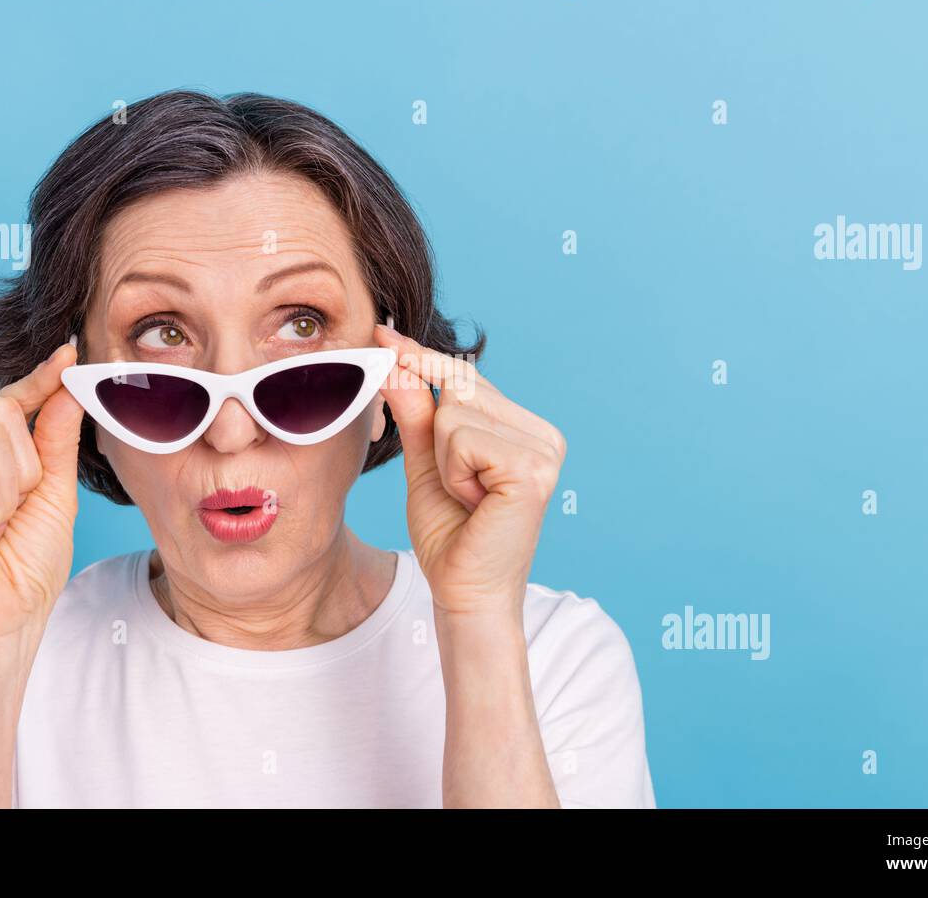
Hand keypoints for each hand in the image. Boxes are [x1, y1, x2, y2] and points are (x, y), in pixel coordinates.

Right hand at [0, 341, 84, 648]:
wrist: (7, 620)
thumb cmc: (27, 566)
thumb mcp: (54, 493)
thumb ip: (56, 440)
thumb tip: (68, 383)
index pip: (6, 405)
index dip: (39, 381)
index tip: (68, 350)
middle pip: (0, 415)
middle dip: (28, 468)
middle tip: (13, 514)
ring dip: (11, 492)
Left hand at [373, 323, 566, 618]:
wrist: (464, 593)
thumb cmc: (450, 536)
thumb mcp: (425, 464)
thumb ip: (415, 412)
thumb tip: (394, 358)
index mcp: (524, 429)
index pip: (466, 377)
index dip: (421, 358)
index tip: (383, 334)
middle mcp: (543, 433)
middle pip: (458, 390)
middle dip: (437, 439)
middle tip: (458, 490)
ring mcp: (544, 449)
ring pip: (456, 414)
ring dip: (444, 462)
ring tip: (468, 499)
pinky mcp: (534, 469)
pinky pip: (463, 440)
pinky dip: (453, 473)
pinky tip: (476, 504)